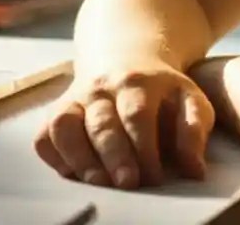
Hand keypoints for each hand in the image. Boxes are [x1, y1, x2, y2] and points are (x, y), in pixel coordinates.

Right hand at [32, 59, 215, 189]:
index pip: (137, 114)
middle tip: (127, 184)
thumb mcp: (189, 98)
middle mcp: (100, 88)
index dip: (144, 147)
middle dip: (114, 155)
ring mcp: (74, 99)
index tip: (155, 177)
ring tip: (97, 182)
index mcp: (136, 82)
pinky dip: (52, 155)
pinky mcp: (58, 112)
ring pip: (64, 124)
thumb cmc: (160, 91)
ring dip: (78, 156)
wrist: (125, 56)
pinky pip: (44, 133)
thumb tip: (194, 170)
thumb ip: (194, 130)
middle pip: (101, 122)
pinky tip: (72, 174)